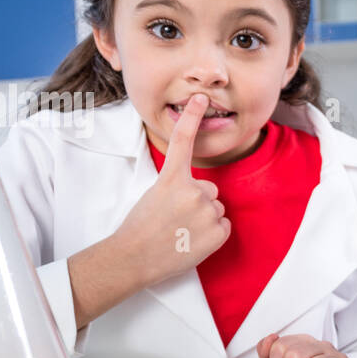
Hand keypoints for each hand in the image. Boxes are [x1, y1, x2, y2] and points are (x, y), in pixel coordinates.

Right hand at [111, 93, 229, 285]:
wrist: (133, 258)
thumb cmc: (139, 229)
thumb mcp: (153, 196)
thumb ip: (178, 187)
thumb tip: (203, 193)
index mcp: (172, 179)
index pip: (183, 142)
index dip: (192, 117)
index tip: (201, 99)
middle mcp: (193, 191)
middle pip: (209, 190)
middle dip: (198, 202)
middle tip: (175, 220)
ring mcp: (206, 212)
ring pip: (215, 209)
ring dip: (203, 220)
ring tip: (181, 233)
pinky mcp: (217, 232)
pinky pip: (223, 227)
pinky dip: (212, 236)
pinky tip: (192, 242)